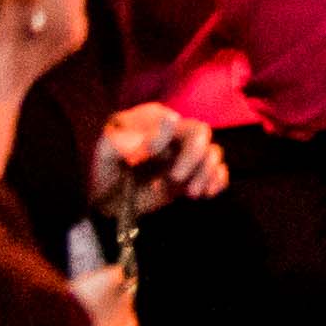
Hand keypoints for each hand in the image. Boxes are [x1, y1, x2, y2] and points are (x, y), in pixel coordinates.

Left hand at [94, 100, 233, 214]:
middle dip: (194, 159)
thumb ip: (130, 136)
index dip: (171, 143)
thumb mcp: (106, 154)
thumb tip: (166, 124)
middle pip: (202, 134)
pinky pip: (219, 172)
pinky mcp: (195, 175)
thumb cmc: (106, 173)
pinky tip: (204, 194)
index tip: (154, 163)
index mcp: (154, 120)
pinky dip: (217, 182)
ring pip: (214, 153)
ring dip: (206, 174)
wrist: (109, 205)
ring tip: (190, 194)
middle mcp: (174, 133)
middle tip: (175, 179)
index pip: (177, 122)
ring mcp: (186, 155)